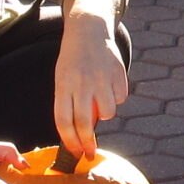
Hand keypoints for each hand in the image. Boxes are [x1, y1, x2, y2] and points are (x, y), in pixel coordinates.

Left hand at [54, 27, 129, 157]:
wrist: (88, 30)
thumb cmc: (73, 62)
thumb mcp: (63, 79)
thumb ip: (69, 104)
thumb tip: (80, 135)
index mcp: (63, 85)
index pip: (64, 120)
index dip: (70, 140)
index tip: (75, 152)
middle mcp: (81, 83)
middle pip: (84, 122)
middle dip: (88, 142)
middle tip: (90, 153)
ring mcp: (100, 77)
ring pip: (108, 112)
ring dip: (106, 114)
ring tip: (101, 99)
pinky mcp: (117, 72)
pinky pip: (120, 97)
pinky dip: (116, 96)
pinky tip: (110, 83)